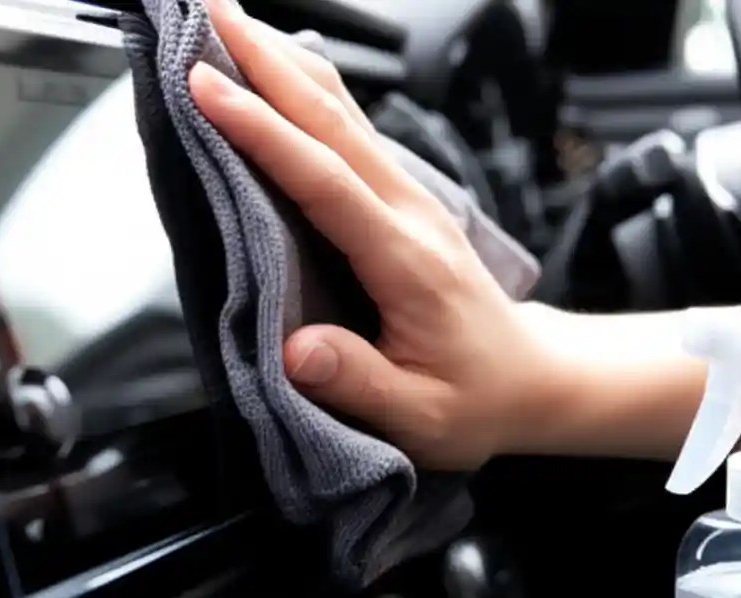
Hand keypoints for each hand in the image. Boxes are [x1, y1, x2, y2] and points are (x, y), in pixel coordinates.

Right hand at [189, 0, 556, 468]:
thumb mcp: (421, 415)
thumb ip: (359, 381)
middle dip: (265, 58)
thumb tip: (294, 350)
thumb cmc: (478, 399)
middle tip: (205, 7)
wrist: (535, 381)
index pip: (325, 180)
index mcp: (406, 260)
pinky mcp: (402, 203)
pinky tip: (280, 70)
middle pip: (331, 120)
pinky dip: (306, 93)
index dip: (263, 130)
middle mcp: (409, 215)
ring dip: (284, 61)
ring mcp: (409, 202)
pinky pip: (349, 133)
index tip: (206, 84)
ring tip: (229, 18)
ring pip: (341, 114)